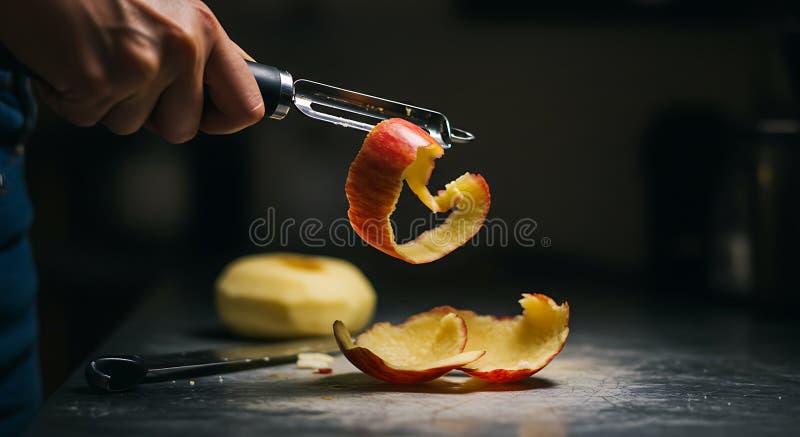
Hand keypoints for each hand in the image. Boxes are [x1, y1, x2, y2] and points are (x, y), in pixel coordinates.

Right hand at [0, 0, 263, 142]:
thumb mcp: (167, 6)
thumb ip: (201, 46)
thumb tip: (242, 83)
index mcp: (204, 28)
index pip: (246, 104)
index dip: (223, 120)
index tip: (207, 117)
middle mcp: (181, 48)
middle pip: (183, 128)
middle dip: (152, 114)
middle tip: (125, 73)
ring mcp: (141, 67)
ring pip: (132, 126)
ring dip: (107, 102)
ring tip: (92, 54)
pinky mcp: (99, 83)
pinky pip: (90, 119)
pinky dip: (70, 98)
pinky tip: (67, 59)